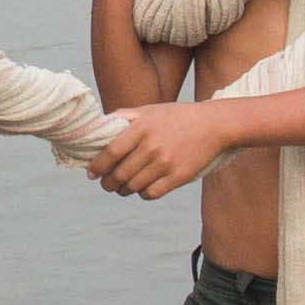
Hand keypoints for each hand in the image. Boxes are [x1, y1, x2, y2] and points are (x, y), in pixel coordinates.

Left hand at [82, 96, 232, 198]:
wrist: (213, 125)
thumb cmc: (177, 117)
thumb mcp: (149, 110)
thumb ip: (123, 117)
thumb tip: (98, 128)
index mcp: (142, 128)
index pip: (111, 152)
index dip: (97, 166)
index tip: (91, 173)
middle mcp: (152, 147)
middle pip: (119, 174)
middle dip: (107, 183)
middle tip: (106, 183)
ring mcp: (166, 163)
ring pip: (133, 186)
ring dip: (123, 190)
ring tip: (122, 186)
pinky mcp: (178, 177)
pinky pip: (151, 194)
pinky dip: (142, 194)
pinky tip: (141, 187)